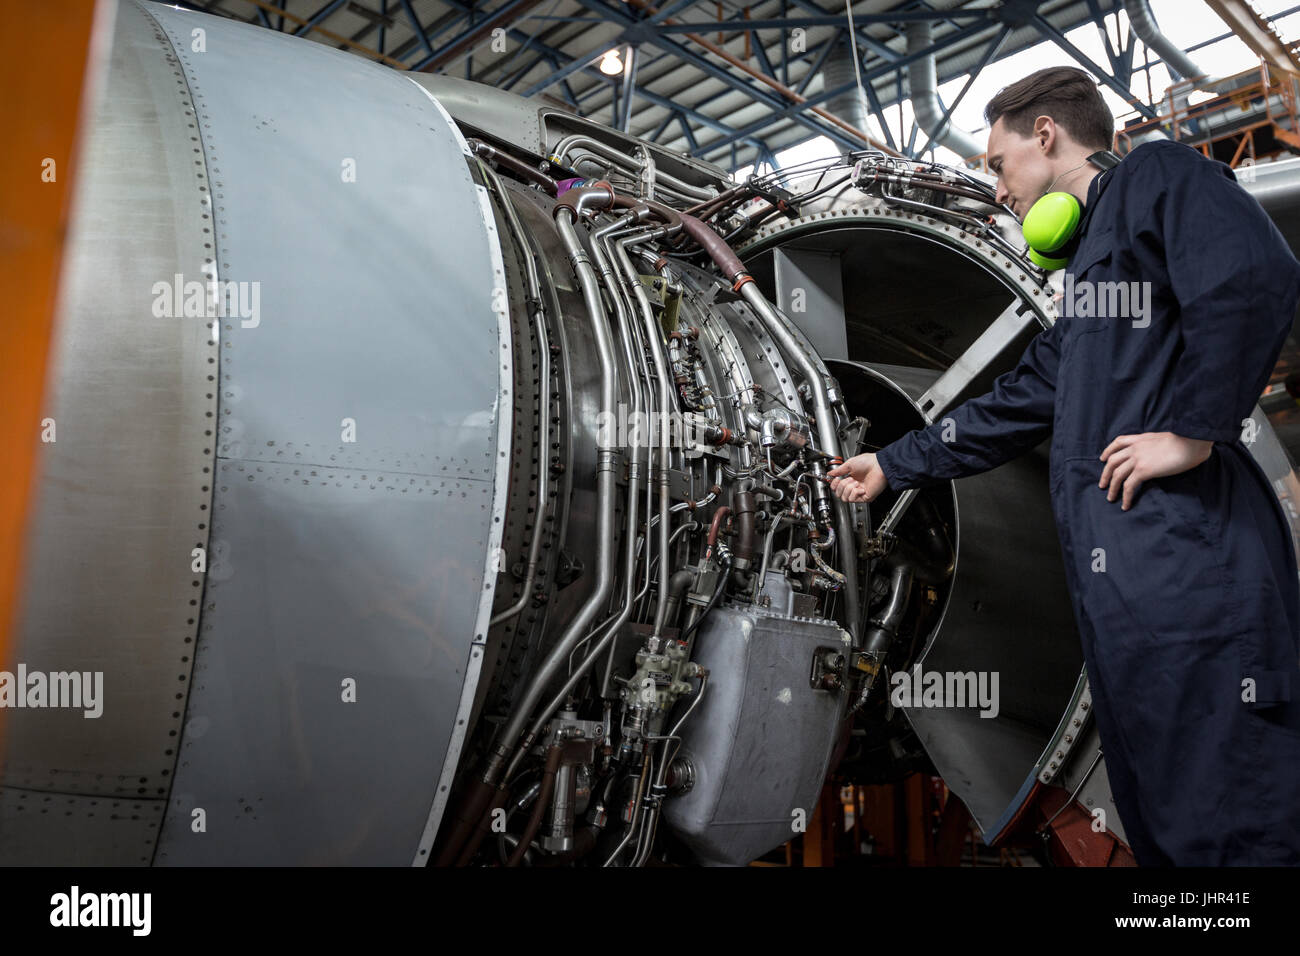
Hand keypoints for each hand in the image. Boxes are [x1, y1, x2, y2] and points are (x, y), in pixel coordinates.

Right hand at [827, 453, 888, 502]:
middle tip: (848, 479)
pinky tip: (860, 487)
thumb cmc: (868, 462)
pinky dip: (855, 492)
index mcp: (850, 479)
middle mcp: (854, 486)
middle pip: (839, 494)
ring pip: (844, 498)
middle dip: (841, 486)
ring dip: (848, 488)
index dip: (834, 484)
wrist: (879, 465)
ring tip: (855, 482)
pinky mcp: (864, 497)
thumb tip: (830, 474)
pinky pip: (853, 499)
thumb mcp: (849, 464)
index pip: (837, 488)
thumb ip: (839, 471)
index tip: (835, 479)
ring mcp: (859, 492)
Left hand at [1098, 432, 1213, 509]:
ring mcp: (1137, 459)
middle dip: (1105, 474)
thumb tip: (1155, 453)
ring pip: (1117, 475)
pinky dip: (1125, 497)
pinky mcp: (1143, 471)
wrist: (1191, 442)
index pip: (1118, 442)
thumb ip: (1153, 445)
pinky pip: (1128, 486)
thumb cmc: (1186, 441)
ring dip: (1112, 488)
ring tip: (1111, 498)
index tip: (1102, 459)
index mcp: (1140, 439)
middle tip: (1103, 485)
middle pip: (1112, 461)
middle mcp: (1135, 448)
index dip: (1108, 451)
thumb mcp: (1164, 438)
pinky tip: (1125, 505)